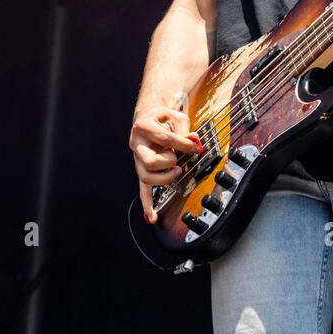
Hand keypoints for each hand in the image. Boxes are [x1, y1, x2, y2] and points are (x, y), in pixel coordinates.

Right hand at [129, 105, 199, 223]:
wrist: (148, 116)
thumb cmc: (162, 117)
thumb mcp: (175, 116)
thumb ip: (185, 129)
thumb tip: (194, 142)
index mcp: (143, 126)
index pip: (165, 139)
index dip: (183, 144)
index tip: (195, 148)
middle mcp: (137, 144)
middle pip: (150, 162)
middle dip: (169, 163)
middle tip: (178, 160)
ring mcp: (138, 159)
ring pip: (145, 176)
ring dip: (164, 178)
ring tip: (177, 172)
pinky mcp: (142, 169)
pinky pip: (142, 189)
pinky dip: (147, 204)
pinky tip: (151, 217)